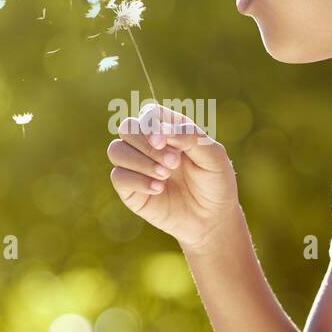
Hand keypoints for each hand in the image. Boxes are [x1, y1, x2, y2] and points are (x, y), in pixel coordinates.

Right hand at [107, 102, 238, 251]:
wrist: (212, 219)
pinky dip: (138, 180)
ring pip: (116, 150)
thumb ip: (190, 137)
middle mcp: (148, 145)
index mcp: (168, 130)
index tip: (164, 141)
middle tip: (173, 162)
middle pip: (127, 128)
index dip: (151, 122)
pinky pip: (118, 176)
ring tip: (165, 176)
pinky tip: (158, 189)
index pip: (148, 113)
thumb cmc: (215, 182)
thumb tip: (162, 132)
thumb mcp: (213, 156)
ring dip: (140, 161)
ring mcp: (137, 167)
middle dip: (148, 144)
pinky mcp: (130, 190)